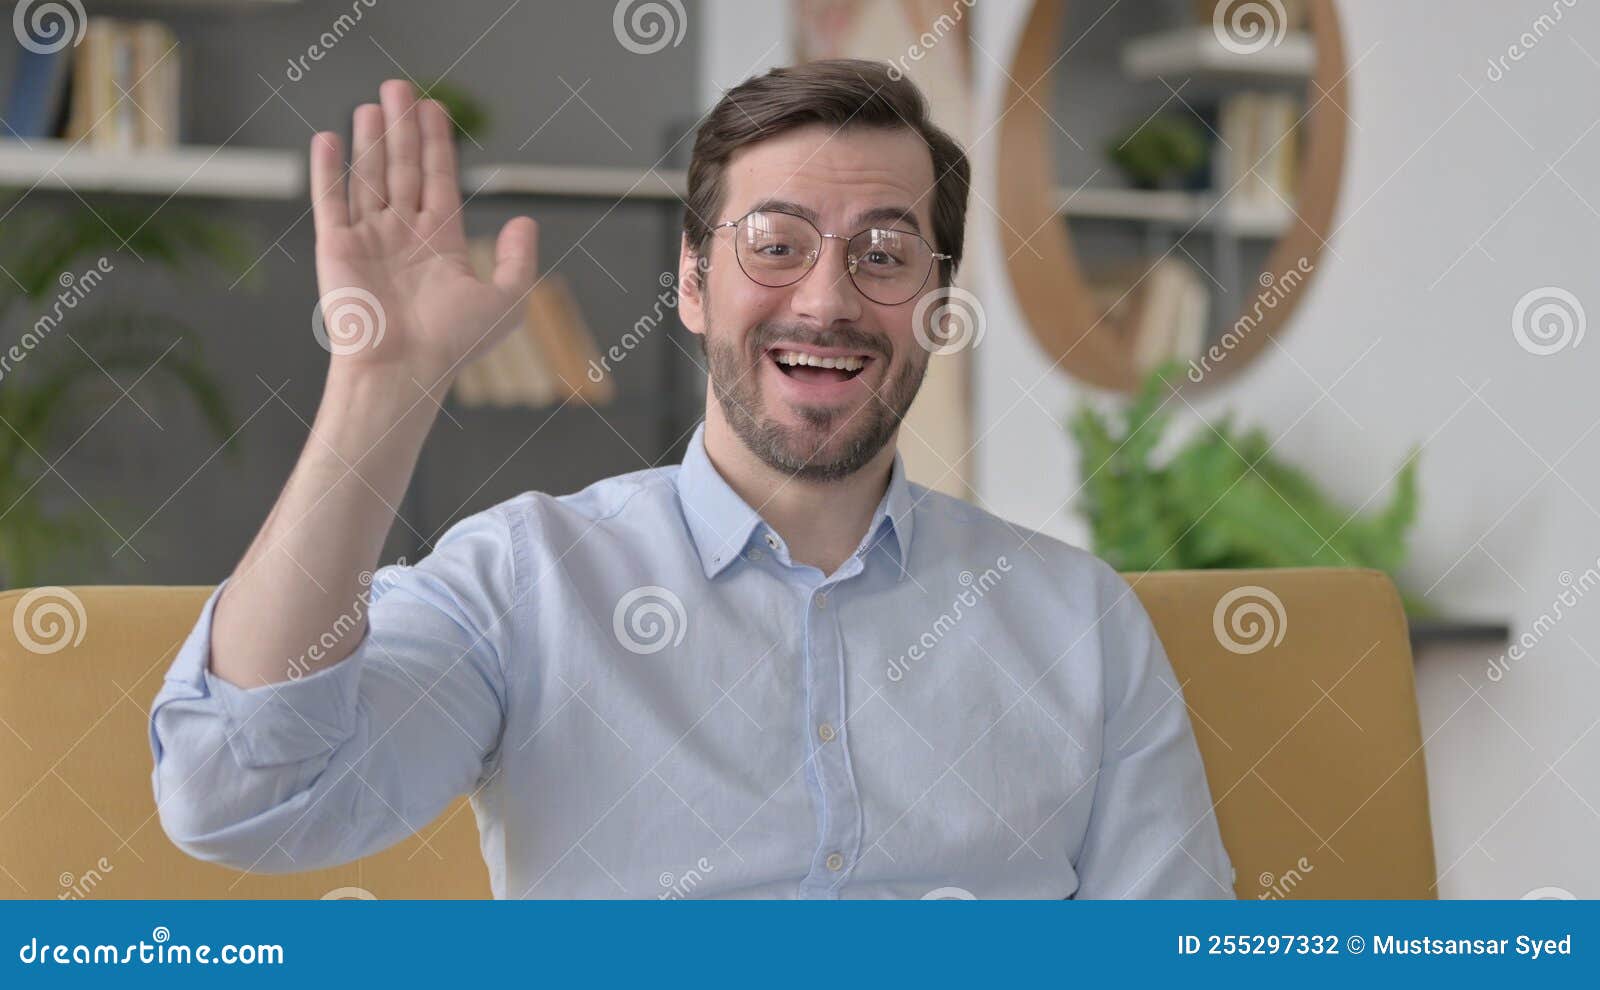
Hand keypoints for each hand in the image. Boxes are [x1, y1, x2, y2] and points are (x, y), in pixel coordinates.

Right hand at [308, 79, 537, 392]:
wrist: (402, 370)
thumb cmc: (453, 344)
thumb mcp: (507, 300)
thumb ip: (519, 259)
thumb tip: (526, 221)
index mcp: (441, 244)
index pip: (440, 181)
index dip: (438, 144)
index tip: (434, 108)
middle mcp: (404, 237)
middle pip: (404, 169)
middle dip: (403, 128)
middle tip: (400, 87)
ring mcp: (369, 240)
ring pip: (370, 177)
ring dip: (371, 140)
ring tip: (372, 105)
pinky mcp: (336, 247)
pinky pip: (330, 200)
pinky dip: (328, 169)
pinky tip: (329, 138)